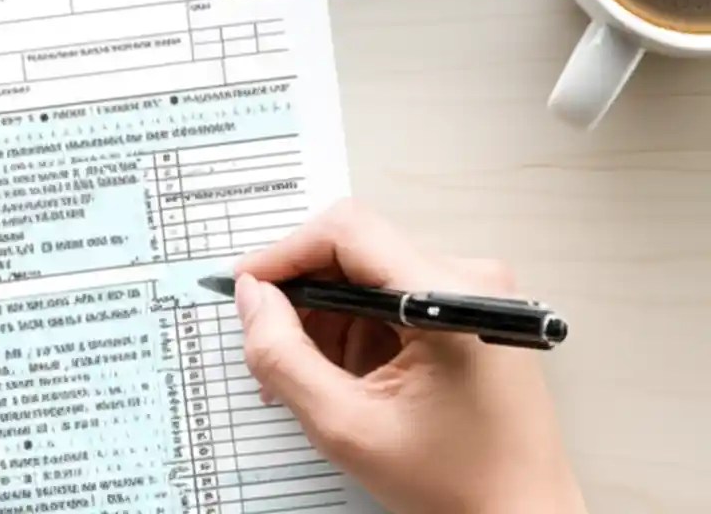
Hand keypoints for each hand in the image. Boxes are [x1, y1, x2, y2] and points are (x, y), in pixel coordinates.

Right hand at [234, 200, 586, 513]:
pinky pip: (389, 299)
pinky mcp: (466, 313)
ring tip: (314, 381)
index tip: (246, 287)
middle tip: (271, 349)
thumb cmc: (457, 485)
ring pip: (366, 277)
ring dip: (327, 322)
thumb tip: (252, 298)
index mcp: (448, 298)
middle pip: (354, 252)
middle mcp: (468, 280)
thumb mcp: (345, 425)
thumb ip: (283, 356)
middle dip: (302, 299)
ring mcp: (471, 295)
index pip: (347, 232)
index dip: (284, 254)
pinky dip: (355, 333)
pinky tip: (349, 380)